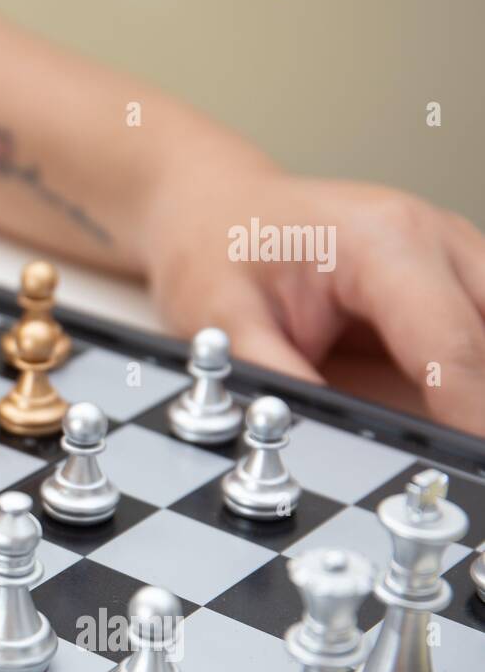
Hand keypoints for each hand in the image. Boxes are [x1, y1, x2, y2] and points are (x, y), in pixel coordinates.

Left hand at [142, 164, 484, 434]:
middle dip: (482, 400)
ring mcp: (454, 253)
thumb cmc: (216, 251)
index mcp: (382, 241)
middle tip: (462, 457)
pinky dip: (474, 372)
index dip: (469, 414)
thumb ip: (275, 375)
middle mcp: (433, 237)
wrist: (215, 210)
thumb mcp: (220, 317)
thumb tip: (315, 433)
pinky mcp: (456, 277)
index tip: (470, 461)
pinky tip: (454, 409)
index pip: (451, 345)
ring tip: (453, 438)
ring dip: (480, 385)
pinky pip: (484, 330)